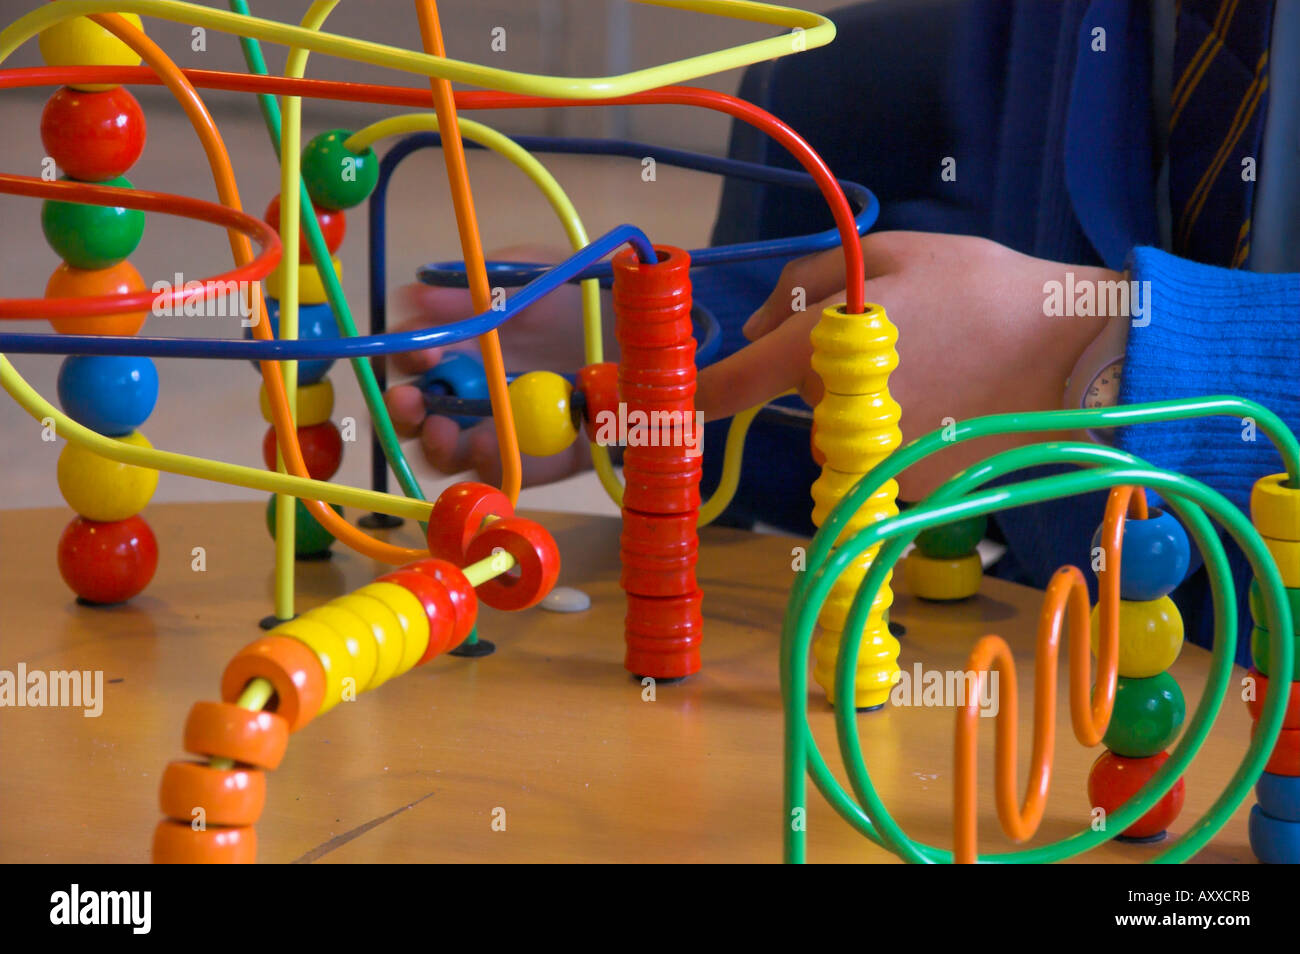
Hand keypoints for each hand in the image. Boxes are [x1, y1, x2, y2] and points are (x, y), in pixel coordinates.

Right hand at [382, 243, 612, 485]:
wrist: (627, 342)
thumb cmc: (572, 301)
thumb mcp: (529, 278)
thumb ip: (478, 287)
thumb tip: (416, 294)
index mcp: (456, 343)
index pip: (410, 353)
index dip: (405, 352)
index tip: (421, 350)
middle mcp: (462, 388)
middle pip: (412, 408)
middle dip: (402, 406)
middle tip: (410, 400)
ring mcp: (487, 428)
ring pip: (439, 448)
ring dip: (432, 442)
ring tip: (442, 432)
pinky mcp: (519, 460)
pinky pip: (489, 473)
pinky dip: (481, 467)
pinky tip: (488, 449)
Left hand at [695, 232, 1121, 499]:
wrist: (1074, 355)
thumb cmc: (981, 290)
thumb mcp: (888, 254)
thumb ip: (801, 286)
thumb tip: (751, 328)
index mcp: (816, 351)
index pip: (729, 384)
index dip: (692, 393)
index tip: (658, 402)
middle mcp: (831, 413)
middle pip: (796, 396)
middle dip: (818, 369)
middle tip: (894, 331)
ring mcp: (869, 456)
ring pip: (837, 427)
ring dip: (859, 401)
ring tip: (933, 363)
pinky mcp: (906, 487)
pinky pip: (877, 454)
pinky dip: (898, 430)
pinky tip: (950, 400)